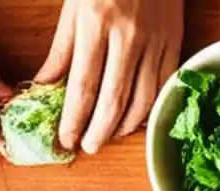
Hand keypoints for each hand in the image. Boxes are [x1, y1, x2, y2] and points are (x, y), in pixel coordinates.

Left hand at [35, 0, 183, 153]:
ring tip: (108, 136)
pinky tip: (136, 118)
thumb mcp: (73, 6)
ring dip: (124, 125)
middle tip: (87, 147)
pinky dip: (150, 107)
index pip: (82, 84)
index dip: (74, 118)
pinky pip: (163, 85)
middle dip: (98, 130)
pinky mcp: (175, 43)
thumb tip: (43, 86)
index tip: (65, 138)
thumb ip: (61, 48)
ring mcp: (155, 41)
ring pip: (142, 98)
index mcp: (95, 24)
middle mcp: (128, 36)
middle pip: (113, 98)